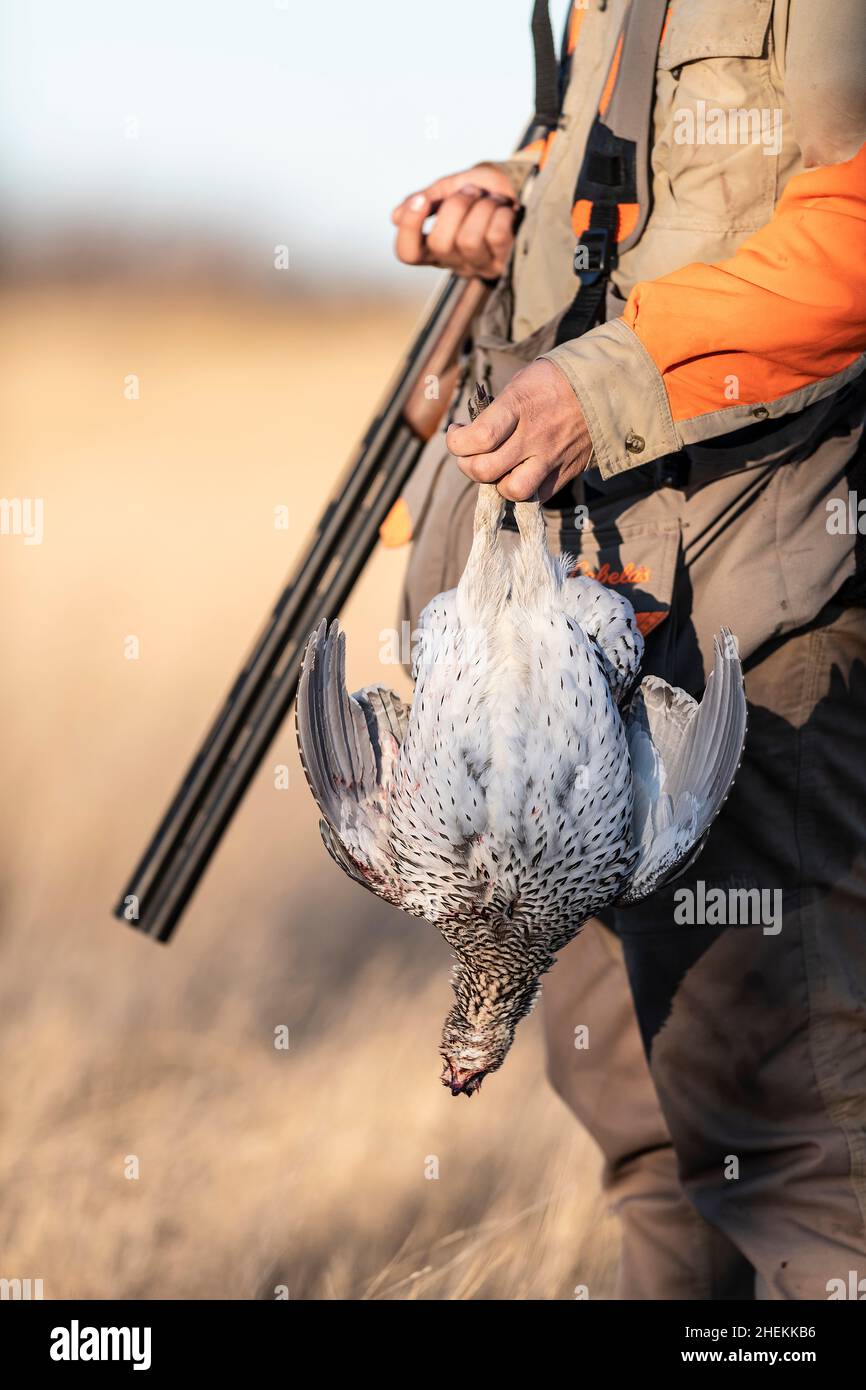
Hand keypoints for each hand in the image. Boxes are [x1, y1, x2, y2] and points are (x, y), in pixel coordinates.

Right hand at [391, 165, 517, 277]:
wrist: (525, 184)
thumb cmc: (487, 189)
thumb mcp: (453, 186)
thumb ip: (428, 198)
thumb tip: (394, 217)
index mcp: (434, 245)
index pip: (408, 253)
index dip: (409, 228)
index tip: (421, 201)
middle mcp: (453, 261)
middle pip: (440, 244)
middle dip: (456, 207)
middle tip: (471, 191)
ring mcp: (479, 266)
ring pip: (469, 241)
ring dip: (482, 208)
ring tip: (492, 200)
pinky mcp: (503, 264)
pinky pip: (495, 236)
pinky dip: (501, 214)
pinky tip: (507, 211)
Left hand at [446, 360, 593, 501]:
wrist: (608, 386)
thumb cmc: (557, 380)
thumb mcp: (523, 381)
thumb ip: (498, 410)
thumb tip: (476, 433)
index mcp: (520, 406)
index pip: (477, 438)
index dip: (457, 442)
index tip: (456, 433)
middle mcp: (534, 436)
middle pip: (486, 470)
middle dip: (468, 465)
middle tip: (469, 454)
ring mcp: (552, 457)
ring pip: (513, 491)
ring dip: (497, 484)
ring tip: (497, 469)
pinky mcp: (567, 472)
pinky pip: (538, 496)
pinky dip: (524, 490)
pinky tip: (520, 473)